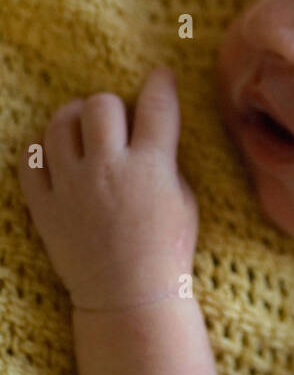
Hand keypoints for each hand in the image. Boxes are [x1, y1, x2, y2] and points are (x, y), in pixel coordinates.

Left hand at [17, 66, 198, 312]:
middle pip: (100, 105)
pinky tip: (57, 157)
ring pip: (58, 125)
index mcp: (152, 167)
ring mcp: (71, 188)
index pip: (157, 104)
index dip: (161, 81)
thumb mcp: (185, 200)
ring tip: (83, 133)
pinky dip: (41, 151)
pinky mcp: (44, 207)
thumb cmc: (167, 251)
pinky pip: (28, 160)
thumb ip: (167, 160)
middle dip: (111, 106)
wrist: (130, 298)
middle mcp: (108, 170)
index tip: (161, 76)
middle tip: (116, 121)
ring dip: (73, 121)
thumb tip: (148, 131)